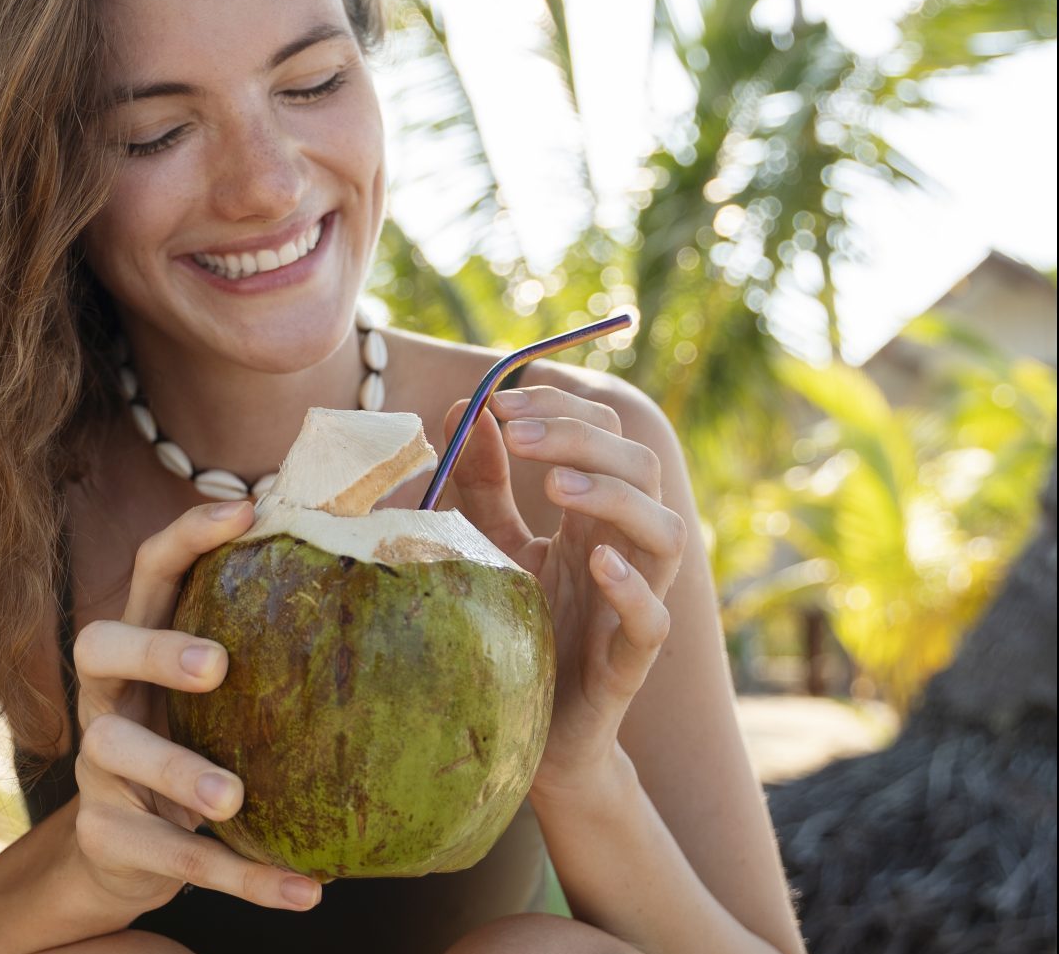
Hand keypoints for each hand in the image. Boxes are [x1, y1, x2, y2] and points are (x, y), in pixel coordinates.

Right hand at [69, 500, 323, 918]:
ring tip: (233, 797)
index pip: (150, 572)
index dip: (187, 536)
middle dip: (154, 647)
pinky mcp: (105, 836)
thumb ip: (267, 654)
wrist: (124, 855)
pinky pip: (170, 856)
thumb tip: (384, 582)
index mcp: (139, 648)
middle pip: (98, 646)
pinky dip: (240, 878)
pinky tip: (303, 892)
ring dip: (178, 772)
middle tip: (216, 664)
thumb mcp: (217, 700)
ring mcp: (96, 767)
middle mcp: (107, 697)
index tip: (243, 509)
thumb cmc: (194, 749)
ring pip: (116, 755)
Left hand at [441, 386, 685, 796]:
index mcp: (592, 513)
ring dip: (614, 498)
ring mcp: (632, 604)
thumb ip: (478, 479)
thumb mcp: (488, 541)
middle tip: (517, 433)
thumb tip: (465, 406)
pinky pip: (653, 621)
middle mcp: (623, 549)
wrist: (525, 731)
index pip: (604, 433)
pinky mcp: (626, 663)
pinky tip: (597, 561)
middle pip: (640, 468)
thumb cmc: (516, 626)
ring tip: (553, 488)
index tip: (501, 401)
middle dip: (581, 438)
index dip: (561, 407)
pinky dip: (632, 588)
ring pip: (665, 533)